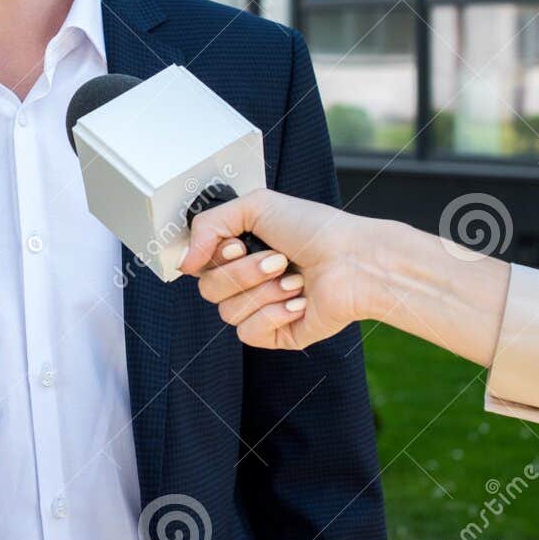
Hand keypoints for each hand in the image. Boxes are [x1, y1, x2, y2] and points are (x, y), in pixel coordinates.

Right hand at [179, 189, 369, 349]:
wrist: (355, 260)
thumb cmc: (316, 229)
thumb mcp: (255, 205)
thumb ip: (207, 225)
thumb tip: (184, 262)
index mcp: (240, 252)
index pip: (199, 264)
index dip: (216, 256)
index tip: (239, 243)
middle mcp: (248, 280)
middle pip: (209, 289)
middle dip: (245, 272)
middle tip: (279, 259)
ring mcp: (261, 308)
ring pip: (228, 312)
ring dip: (265, 291)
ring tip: (295, 279)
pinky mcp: (277, 334)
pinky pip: (249, 333)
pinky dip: (274, 315)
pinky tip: (299, 302)